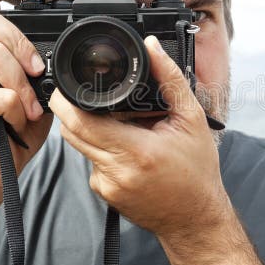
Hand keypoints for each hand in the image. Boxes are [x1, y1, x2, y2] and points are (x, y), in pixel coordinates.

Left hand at [49, 35, 230, 238]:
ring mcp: (106, 186)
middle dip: (74, 111)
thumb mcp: (191, 118)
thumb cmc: (197, 171)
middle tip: (90, 97)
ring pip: (81, 146)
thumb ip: (169, 79)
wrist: (195, 218)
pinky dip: (104, 151)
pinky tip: (129, 150)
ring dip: (92, 130)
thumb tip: (152, 47)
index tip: (68, 86)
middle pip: (72, 132)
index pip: (81, 122)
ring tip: (124, 125)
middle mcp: (116, 171)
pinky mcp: (104, 194)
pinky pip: (92, 162)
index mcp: (137, 151)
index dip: (67, 101)